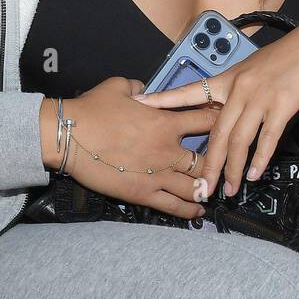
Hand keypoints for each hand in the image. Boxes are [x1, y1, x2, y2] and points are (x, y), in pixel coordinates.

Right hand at [57, 77, 216, 217]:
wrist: (68, 136)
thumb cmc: (92, 109)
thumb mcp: (118, 86)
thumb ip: (138, 86)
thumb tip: (143, 87)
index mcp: (165, 121)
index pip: (206, 121)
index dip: (220, 122)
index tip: (229, 124)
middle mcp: (168, 150)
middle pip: (206, 158)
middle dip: (216, 162)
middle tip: (222, 165)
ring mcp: (158, 174)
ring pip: (194, 186)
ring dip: (206, 188)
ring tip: (213, 191)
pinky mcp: (143, 193)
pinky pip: (174, 205)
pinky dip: (189, 210)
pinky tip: (198, 212)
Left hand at [133, 10, 298, 199]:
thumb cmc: (290, 57)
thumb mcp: (256, 70)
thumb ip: (238, 91)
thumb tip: (226, 112)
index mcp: (229, 78)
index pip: (189, 91)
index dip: (163, 99)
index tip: (140, 106)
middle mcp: (239, 87)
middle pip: (215, 131)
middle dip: (208, 164)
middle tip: (201, 188)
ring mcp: (260, 95)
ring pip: (239, 139)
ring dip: (233, 168)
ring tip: (229, 189)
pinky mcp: (283, 103)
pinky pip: (267, 136)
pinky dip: (260, 158)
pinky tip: (256, 174)